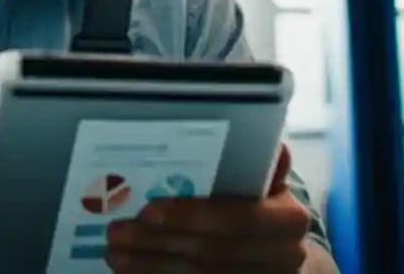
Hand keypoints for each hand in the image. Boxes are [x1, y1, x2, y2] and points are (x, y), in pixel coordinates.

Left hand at [105, 143, 311, 272]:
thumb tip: (264, 143)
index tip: (148, 211)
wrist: (278, 252)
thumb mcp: (263, 182)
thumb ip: (254, 163)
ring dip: (151, 265)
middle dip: (158, 242)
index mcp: (288, 218)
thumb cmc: (261, 204)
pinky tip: (131, 271)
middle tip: (116, 232)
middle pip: (211, 252)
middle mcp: (284, 256)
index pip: (237, 218)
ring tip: (115, 253)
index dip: (191, 217)